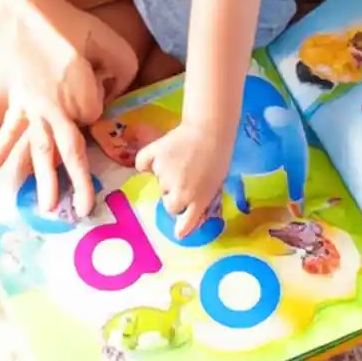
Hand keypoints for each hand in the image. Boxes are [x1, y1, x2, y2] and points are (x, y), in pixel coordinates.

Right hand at [0, 10, 138, 216]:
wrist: (24, 11)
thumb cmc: (71, 24)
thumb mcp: (110, 42)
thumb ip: (122, 71)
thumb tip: (114, 93)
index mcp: (79, 93)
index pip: (96, 116)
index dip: (100, 103)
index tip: (100, 84)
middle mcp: (54, 107)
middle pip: (67, 152)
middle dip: (76, 184)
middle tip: (83, 212)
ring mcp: (31, 106)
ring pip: (37, 150)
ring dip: (40, 180)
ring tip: (43, 208)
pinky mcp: (16, 99)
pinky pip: (9, 129)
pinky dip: (0, 149)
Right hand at [135, 122, 231, 238]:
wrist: (210, 130)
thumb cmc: (218, 156)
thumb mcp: (216, 182)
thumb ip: (202, 198)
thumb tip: (191, 211)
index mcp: (198, 200)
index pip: (185, 225)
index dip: (182, 228)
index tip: (179, 231)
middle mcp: (179, 192)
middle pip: (169, 204)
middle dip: (174, 196)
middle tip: (184, 179)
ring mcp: (164, 176)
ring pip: (159, 182)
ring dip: (165, 175)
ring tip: (180, 159)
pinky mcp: (154, 157)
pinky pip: (143, 164)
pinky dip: (147, 161)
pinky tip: (158, 155)